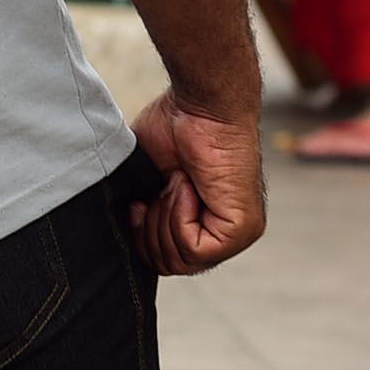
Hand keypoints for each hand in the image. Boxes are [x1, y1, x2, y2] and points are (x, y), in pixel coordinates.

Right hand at [126, 90, 264, 275]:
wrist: (200, 104)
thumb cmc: (176, 126)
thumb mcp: (149, 177)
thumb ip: (145, 210)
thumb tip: (128, 232)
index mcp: (203, 222)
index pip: (165, 259)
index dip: (141, 235)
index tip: (139, 201)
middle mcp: (222, 232)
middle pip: (168, 265)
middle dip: (150, 228)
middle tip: (161, 186)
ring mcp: (236, 234)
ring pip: (179, 261)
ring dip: (165, 216)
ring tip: (177, 181)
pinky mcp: (241, 229)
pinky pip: (193, 248)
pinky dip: (178, 214)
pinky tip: (187, 185)